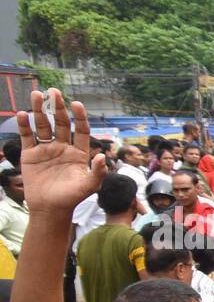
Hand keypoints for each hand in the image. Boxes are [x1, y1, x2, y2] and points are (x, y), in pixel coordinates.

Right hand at [16, 89, 106, 214]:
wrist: (50, 209)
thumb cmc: (72, 198)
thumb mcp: (89, 186)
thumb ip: (98, 172)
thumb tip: (102, 156)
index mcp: (79, 153)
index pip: (80, 130)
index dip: (79, 117)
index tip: (76, 104)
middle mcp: (63, 148)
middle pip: (60, 123)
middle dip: (57, 107)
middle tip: (54, 91)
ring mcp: (46, 150)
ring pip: (42, 125)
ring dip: (39, 110)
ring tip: (36, 95)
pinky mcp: (30, 154)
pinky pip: (27, 136)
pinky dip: (25, 125)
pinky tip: (23, 114)